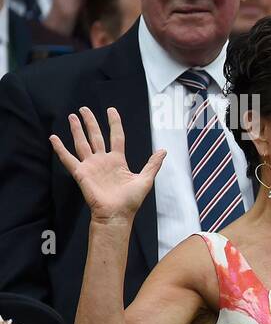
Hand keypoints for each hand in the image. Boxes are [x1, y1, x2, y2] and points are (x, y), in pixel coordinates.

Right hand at [50, 107, 165, 222]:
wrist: (117, 214)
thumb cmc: (131, 201)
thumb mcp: (145, 180)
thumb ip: (153, 164)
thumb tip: (163, 151)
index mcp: (118, 161)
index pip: (116, 137)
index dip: (114, 123)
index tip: (111, 110)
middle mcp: (103, 160)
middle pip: (95, 136)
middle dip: (90, 122)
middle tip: (84, 109)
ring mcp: (91, 166)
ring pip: (82, 143)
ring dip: (76, 130)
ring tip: (71, 116)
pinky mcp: (81, 173)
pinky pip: (68, 159)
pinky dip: (60, 149)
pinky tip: (53, 138)